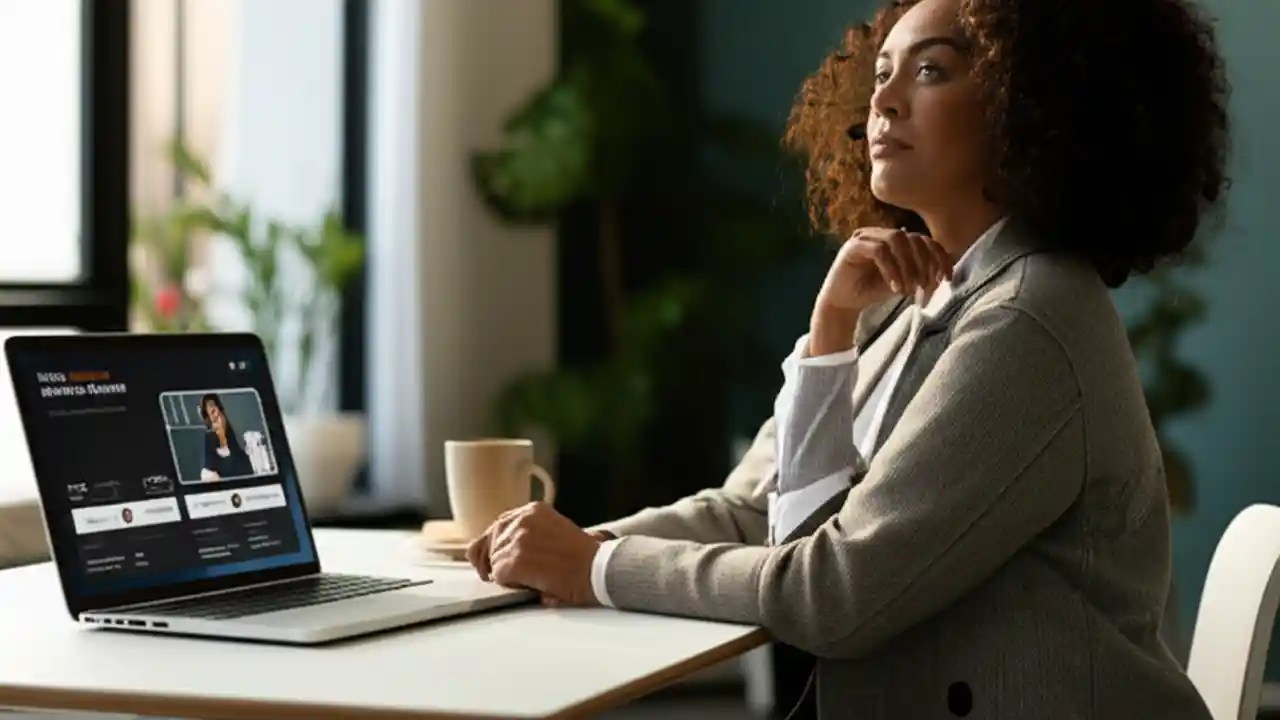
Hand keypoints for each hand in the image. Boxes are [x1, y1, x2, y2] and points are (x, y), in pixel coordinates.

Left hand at [465, 502, 601, 606]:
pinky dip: (511, 584)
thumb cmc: (583, 557)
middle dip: (491, 560)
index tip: (493, 559)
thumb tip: (505, 550)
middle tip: (501, 576)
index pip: (498, 525)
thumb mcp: (555, 530)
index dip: (494, 545)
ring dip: (505, 574)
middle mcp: (521, 519)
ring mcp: (517, 539)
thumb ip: (530, 533)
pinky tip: (530, 583)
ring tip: (529, 579)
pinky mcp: (514, 560)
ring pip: (493, 561)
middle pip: (488, 542)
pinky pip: (498, 576)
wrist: (597, 569)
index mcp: (532, 510)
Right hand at [809, 227, 951, 354]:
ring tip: (909, 289)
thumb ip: (921, 274)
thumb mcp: (904, 282)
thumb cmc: (872, 291)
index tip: (946, 279)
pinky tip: (896, 287)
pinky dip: (892, 270)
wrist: (843, 304)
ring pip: (897, 240)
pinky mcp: (852, 246)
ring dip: (909, 266)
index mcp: (895, 239)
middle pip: (913, 238)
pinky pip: (879, 251)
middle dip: (924, 263)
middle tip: (925, 286)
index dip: (939, 257)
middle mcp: (881, 233)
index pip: (924, 240)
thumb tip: (943, 274)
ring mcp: (865, 236)